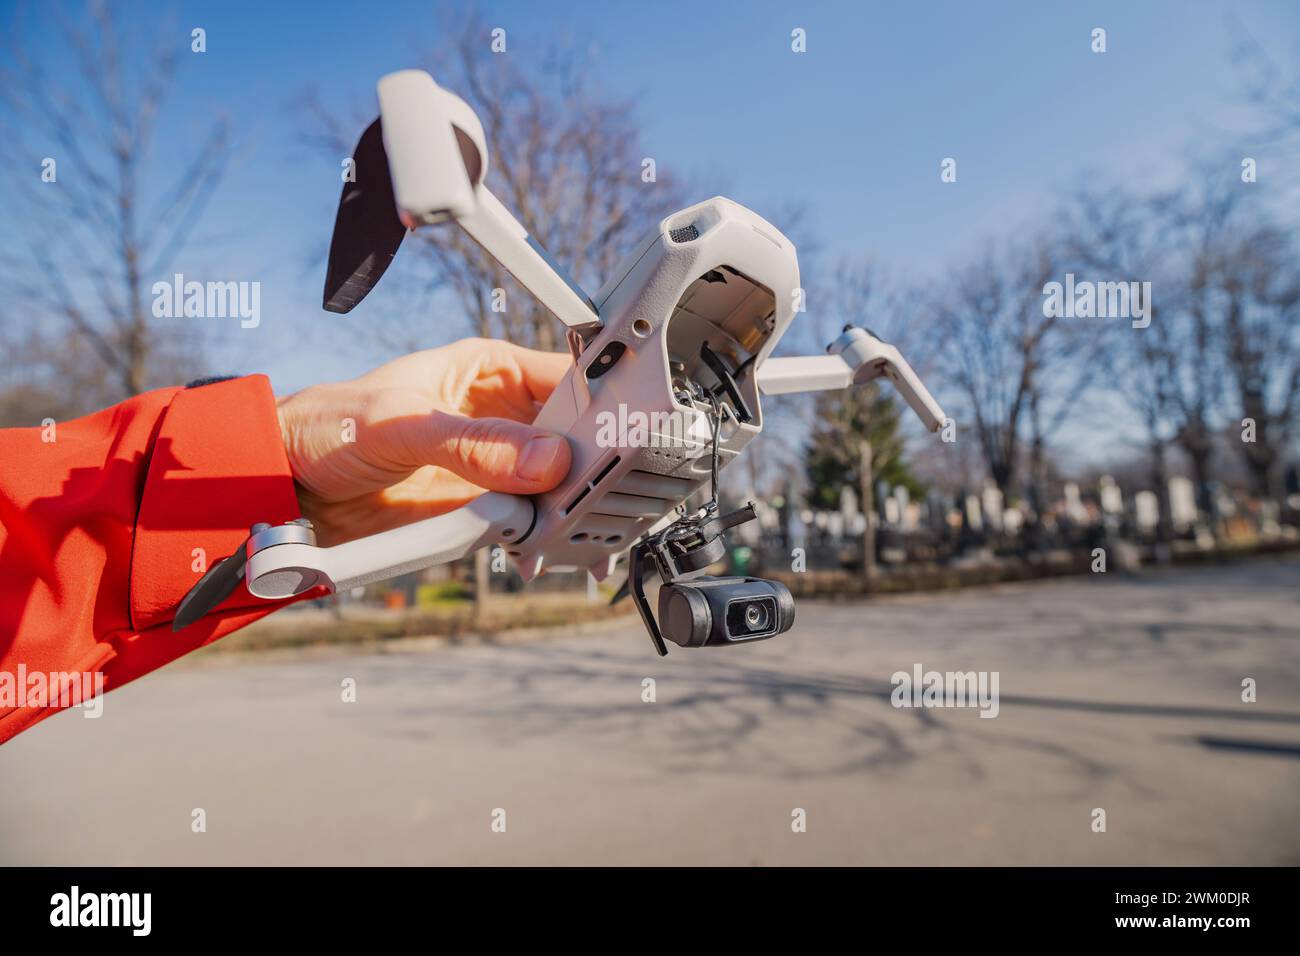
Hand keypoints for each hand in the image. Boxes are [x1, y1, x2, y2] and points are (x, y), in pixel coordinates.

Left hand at [276, 338, 572, 545]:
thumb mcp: (400, 426)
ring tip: (580, 524)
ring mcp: (498, 467)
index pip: (569, 379)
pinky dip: (547, 537)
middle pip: (576, 438)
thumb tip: (543, 460)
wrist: (288, 490)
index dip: (600, 405)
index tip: (619, 436)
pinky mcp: (486, 511)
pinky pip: (532, 524)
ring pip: (560, 485)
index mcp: (491, 371)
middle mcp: (504, 418)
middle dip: (591, 465)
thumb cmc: (330, 427)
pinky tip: (552, 546)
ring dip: (572, 506)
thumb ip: (471, 443)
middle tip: (599, 490)